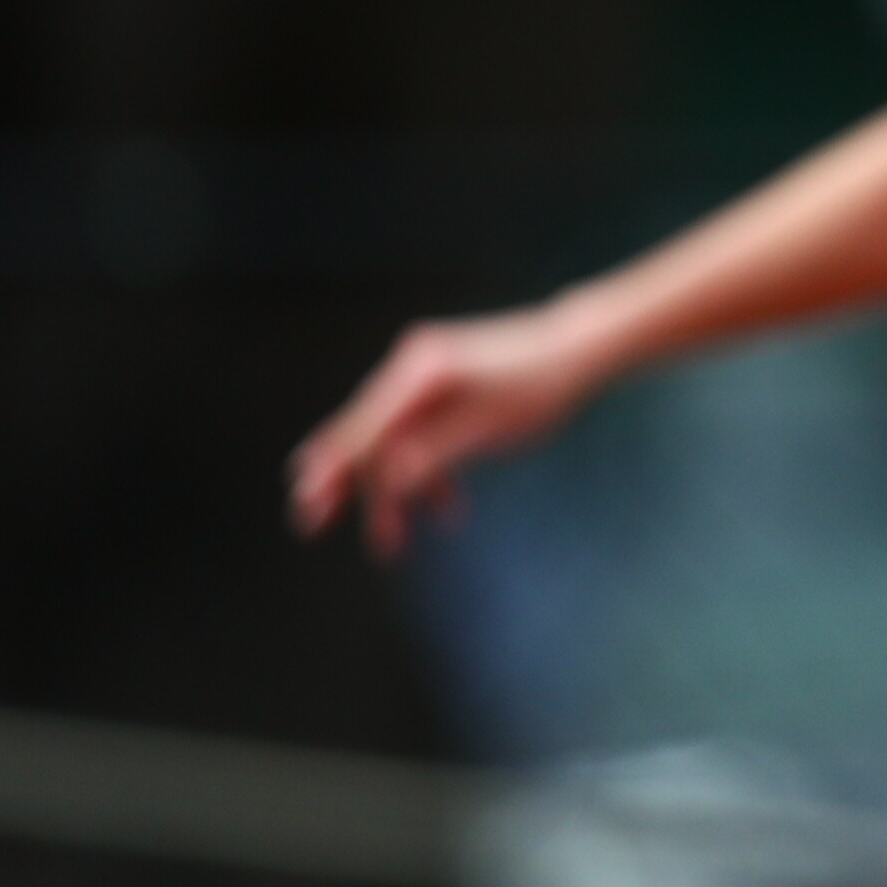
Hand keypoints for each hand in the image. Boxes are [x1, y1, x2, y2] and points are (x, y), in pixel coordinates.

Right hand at [288, 304, 608, 556]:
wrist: (576, 347)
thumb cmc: (541, 387)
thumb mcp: (489, 428)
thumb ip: (436, 453)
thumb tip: (390, 481)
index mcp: (418, 376)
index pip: (359, 432)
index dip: (331, 474)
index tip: (310, 510)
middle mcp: (409, 368)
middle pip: (363, 435)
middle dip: (349, 487)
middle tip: (320, 527)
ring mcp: (420, 373)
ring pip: (389, 439)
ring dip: (393, 488)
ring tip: (397, 538)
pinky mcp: (436, 382)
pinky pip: (414, 430)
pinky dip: (422, 468)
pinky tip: (445, 506)